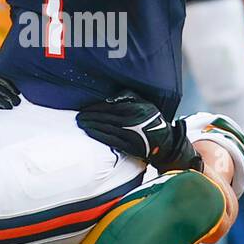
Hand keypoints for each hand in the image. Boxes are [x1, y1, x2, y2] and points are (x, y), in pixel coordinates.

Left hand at [76, 93, 201, 171]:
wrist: (165, 142)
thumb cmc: (152, 120)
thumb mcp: (145, 103)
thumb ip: (128, 97)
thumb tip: (110, 99)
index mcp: (135, 109)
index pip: (110, 107)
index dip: (96, 108)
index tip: (85, 109)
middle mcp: (132, 121)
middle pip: (106, 118)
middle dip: (90, 117)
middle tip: (78, 117)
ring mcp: (131, 134)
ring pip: (107, 128)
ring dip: (92, 125)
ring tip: (81, 123)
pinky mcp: (130, 146)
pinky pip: (111, 139)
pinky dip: (99, 135)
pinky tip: (90, 132)